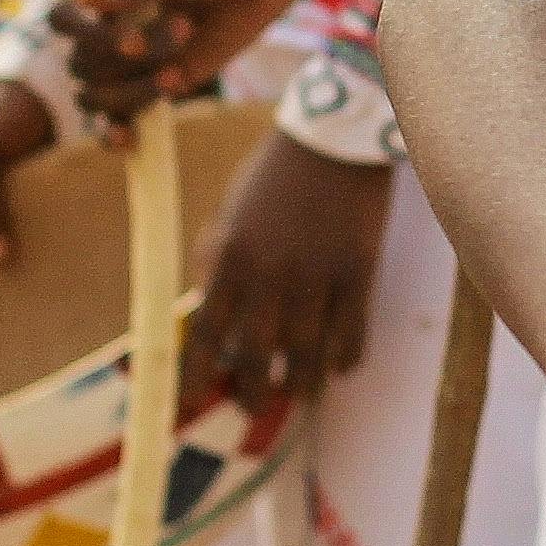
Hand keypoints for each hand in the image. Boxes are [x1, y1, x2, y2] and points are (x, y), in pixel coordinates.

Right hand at [57, 0, 320, 128]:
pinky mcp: (167, 77)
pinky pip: (129, 115)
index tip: (132, 38)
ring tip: (177, 74)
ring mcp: (139, 56)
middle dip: (125, 62)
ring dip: (133, 94)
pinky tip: (130, 141)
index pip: (61, 19)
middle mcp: (114, 24)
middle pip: (83, 65)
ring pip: (104, 95)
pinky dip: (122, 130)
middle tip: (184, 26)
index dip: (84, 36)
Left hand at [189, 136, 390, 404]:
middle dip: (253, 393)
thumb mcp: (230, 216)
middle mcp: (271, 272)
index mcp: (230, 256)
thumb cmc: (273, 177)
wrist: (334, 137)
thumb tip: (205, 321)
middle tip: (255, 406)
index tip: (186, 408)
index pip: (205, 333)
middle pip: (257, 355)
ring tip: (300, 392)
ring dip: (301, 384)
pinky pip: (352, 335)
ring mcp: (317, 274)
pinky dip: (344, 361)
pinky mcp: (358, 270)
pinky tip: (339, 368)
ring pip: (306, 354)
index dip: (195, 378)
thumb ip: (216, 266)